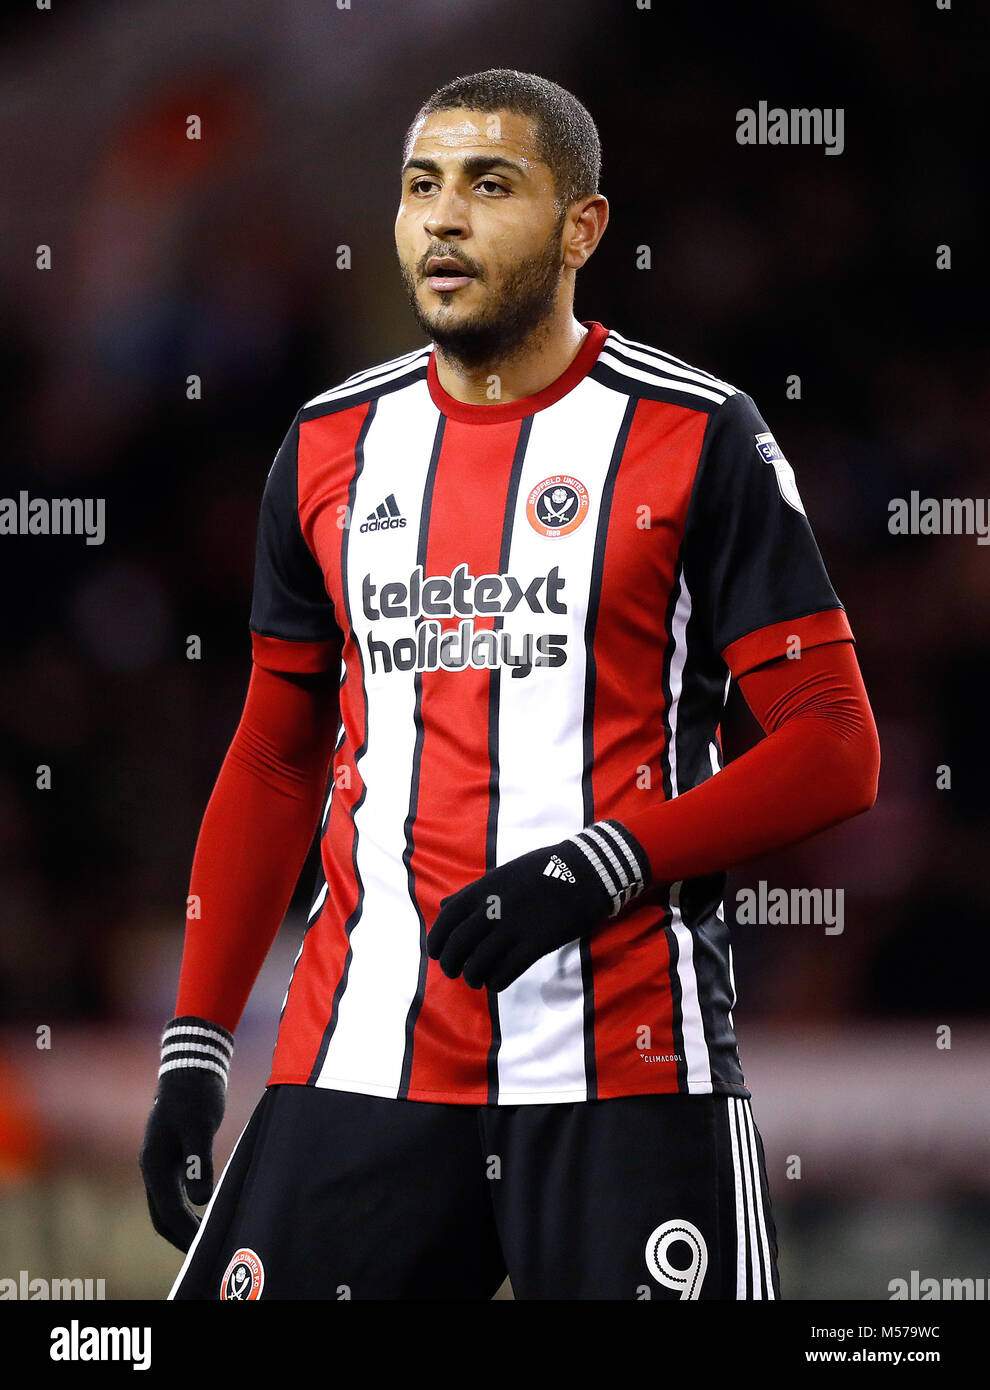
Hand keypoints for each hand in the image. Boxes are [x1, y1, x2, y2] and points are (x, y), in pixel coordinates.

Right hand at [138, 1017, 233, 1251]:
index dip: (187, 1232)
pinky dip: (186, 1208)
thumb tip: (202, 1200)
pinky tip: (205, 1213)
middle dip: (180, 1237)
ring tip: (206, 1241)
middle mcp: (153, 1167)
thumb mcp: (199, 1126)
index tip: (205, 1247)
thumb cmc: (196, 1094)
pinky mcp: (172, 1156)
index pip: (168, 1211)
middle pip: (161, 1215)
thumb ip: (199, 1162)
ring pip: (166, 1205)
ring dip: (182, 1225)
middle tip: (205, 1253)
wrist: (190, 1067)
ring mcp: (160, 1163)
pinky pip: (174, 1193)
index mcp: (154, 1163)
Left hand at [428, 820, 649, 991]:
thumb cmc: (544, 870)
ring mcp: (515, 927)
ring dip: (473, 978)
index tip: (436, 953)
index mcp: (484, 889)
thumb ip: (472, 892)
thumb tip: (443, 905)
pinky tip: (497, 982)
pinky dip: (496, 982)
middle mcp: (494, 909)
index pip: (446, 919)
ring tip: (477, 980)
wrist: (585, 871)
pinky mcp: (537, 944)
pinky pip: (506, 972)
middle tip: (454, 972)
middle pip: (458, 946)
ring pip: (478, 965)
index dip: (437, 940)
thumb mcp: (502, 873)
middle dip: (450, 964)